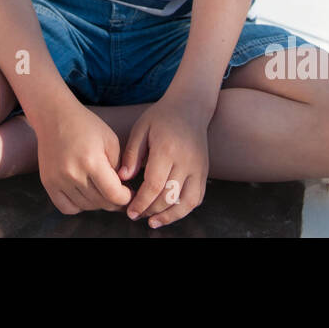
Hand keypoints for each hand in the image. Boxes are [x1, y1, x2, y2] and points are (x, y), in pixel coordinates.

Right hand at [31, 100, 132, 214]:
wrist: (54, 116)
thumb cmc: (86, 125)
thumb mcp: (110, 140)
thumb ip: (119, 167)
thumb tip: (122, 190)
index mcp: (92, 161)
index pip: (114, 194)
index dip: (126, 198)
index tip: (129, 193)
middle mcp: (73, 173)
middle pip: (100, 203)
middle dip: (114, 201)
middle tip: (119, 194)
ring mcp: (58, 180)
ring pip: (85, 206)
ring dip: (98, 203)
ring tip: (102, 191)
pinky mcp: (48, 182)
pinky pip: (66, 208)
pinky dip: (78, 206)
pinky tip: (84, 194)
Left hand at [120, 98, 210, 227]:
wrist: (190, 107)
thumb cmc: (161, 117)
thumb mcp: (141, 129)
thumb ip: (132, 154)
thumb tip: (123, 178)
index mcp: (167, 149)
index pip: (154, 185)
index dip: (141, 202)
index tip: (130, 211)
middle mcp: (186, 160)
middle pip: (169, 196)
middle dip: (150, 210)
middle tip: (136, 215)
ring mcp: (198, 167)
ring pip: (187, 202)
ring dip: (169, 216)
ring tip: (153, 221)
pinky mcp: (204, 171)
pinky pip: (197, 197)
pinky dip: (184, 209)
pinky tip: (169, 212)